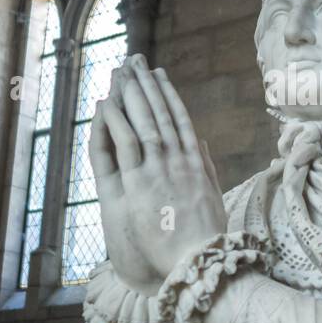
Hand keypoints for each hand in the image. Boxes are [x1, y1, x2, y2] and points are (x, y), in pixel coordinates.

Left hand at [90, 55, 226, 285]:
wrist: (200, 261)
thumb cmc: (207, 237)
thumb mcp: (213, 197)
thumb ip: (206, 167)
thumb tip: (201, 144)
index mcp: (196, 163)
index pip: (180, 120)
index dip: (168, 95)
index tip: (160, 76)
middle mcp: (179, 160)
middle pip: (161, 114)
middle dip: (146, 85)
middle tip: (134, 61)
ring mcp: (160, 170)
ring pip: (144, 122)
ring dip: (130, 94)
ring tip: (119, 71)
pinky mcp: (141, 183)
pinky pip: (126, 145)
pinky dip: (117, 121)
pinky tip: (108, 103)